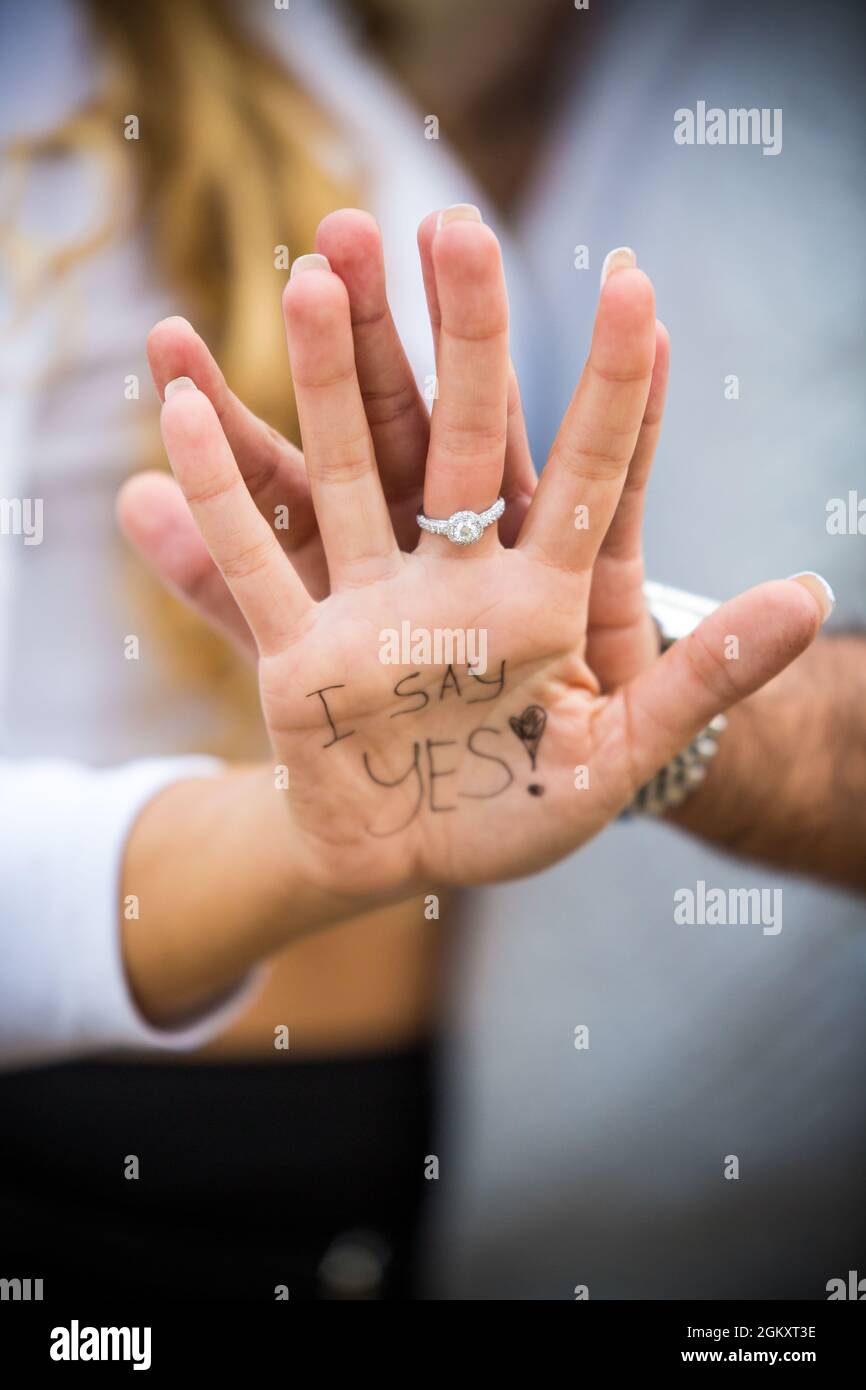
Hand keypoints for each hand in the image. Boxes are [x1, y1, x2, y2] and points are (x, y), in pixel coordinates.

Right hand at [143, 209, 828, 899]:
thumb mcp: (626, 750)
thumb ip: (707, 678)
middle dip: (454, 336)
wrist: (420, 856)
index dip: (612, 384)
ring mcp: (370, 606)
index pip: (585, 469)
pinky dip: (215, 499)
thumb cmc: (525, 808)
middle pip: (454, 438)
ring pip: (346, 471)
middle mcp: (454, 578)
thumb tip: (814, 597)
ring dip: (325, 378)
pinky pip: (250, 567)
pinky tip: (179, 408)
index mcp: (542, 597)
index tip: (633, 281)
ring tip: (310, 274)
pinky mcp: (297, 653)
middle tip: (448, 225)